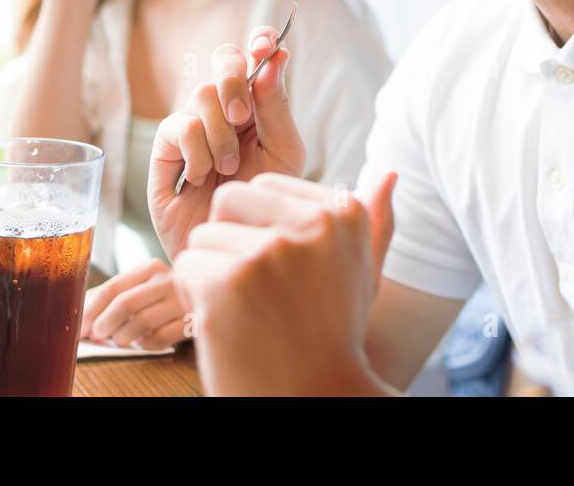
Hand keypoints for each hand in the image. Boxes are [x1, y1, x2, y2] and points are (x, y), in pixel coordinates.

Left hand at [79, 258, 189, 349]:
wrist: (208, 298)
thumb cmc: (162, 297)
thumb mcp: (140, 287)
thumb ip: (113, 296)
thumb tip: (82, 319)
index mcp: (150, 267)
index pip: (113, 288)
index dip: (91, 310)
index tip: (80, 327)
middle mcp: (168, 279)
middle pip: (126, 303)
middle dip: (105, 324)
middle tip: (97, 335)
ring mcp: (183, 299)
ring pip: (142, 322)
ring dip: (124, 336)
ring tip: (120, 339)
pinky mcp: (193, 320)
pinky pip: (160, 337)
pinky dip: (146, 344)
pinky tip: (143, 342)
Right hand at [148, 29, 305, 260]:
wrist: (234, 250)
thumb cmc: (262, 204)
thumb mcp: (283, 153)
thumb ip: (277, 106)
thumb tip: (275, 54)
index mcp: (257, 102)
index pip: (256, 54)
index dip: (260, 40)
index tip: (266, 44)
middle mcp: (224, 107)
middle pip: (223, 60)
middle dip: (234, 79)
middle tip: (242, 116)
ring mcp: (193, 124)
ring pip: (202, 94)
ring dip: (221, 135)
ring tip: (227, 170)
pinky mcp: (165, 148)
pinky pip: (179, 127)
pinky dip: (196, 151)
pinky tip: (200, 178)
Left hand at [171, 171, 398, 395]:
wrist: (315, 399)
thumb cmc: (333, 338)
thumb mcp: (362, 278)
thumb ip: (373, 225)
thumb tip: (388, 174)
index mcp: (344, 213)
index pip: (265, 189)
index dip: (261, 231)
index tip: (288, 277)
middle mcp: (312, 224)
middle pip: (229, 200)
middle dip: (230, 242)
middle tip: (259, 294)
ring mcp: (270, 252)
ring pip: (203, 237)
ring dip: (211, 275)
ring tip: (246, 313)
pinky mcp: (229, 282)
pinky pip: (186, 268)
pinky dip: (193, 300)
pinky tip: (226, 327)